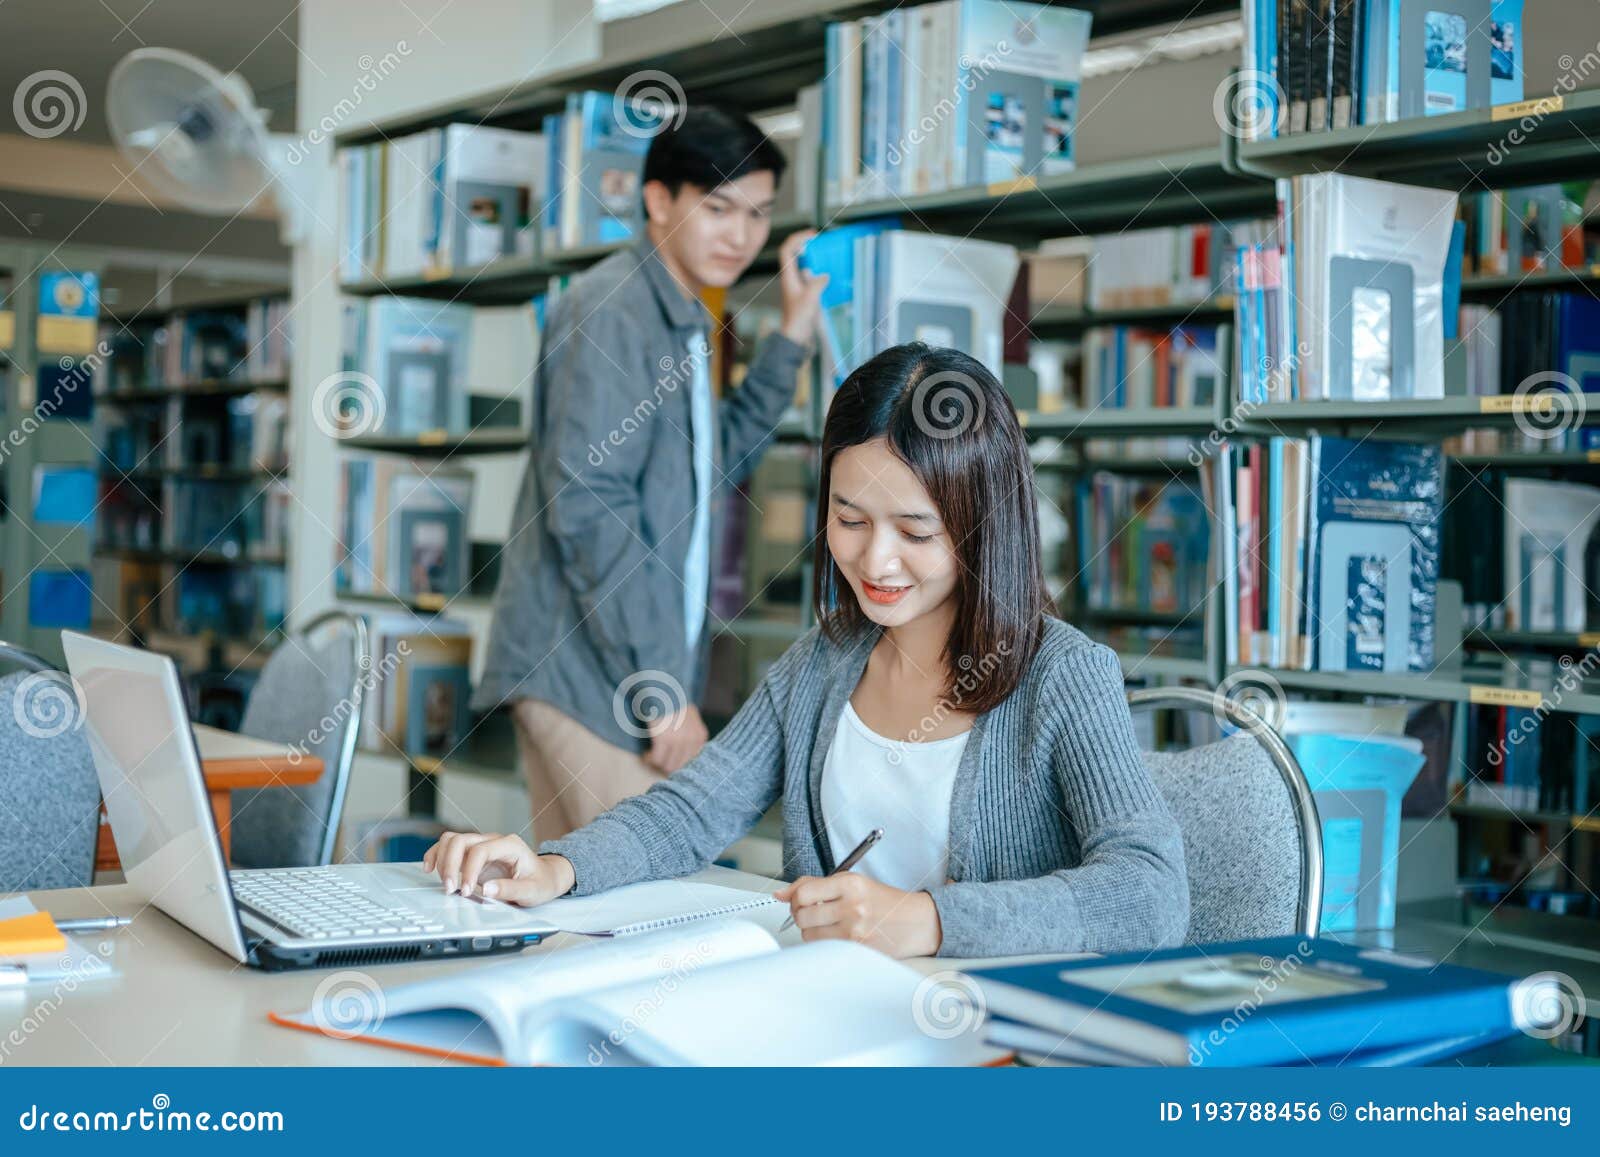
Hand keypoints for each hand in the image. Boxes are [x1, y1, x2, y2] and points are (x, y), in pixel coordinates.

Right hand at [422, 831, 575, 905]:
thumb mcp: (532, 890)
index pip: (480, 850)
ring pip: (451, 840)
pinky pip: (449, 847)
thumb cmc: (541, 882)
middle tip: (450, 889)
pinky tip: (431, 868)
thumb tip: (488, 890)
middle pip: (460, 840)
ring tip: (444, 883)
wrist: (546, 876)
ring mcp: (482, 845)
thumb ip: (510, 890)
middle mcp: (493, 840)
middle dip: (450, 865)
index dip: (469, 870)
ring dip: (441, 860)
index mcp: (510, 845)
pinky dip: (437, 856)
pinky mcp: (473, 854)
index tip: (467, 891)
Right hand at [644, 704, 707, 772]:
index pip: (693, 762)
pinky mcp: (663, 740)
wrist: (663, 690)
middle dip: (668, 766)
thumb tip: (684, 756)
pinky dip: (649, 759)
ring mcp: (678, 741)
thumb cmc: (674, 704)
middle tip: (659, 760)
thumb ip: (692, 736)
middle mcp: (692, 740)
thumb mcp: (691, 718)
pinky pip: (656, 760)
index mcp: (700, 736)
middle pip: (681, 767)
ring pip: (668, 766)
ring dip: (658, 764)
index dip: (680, 764)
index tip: (670, 762)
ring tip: (651, 757)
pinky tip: (646, 754)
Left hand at [774, 872, 942, 957]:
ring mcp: (855, 932)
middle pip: (801, 916)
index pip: (803, 893)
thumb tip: (781, 893)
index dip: (795, 898)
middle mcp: (852, 907)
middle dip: (802, 915)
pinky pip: (824, 949)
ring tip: (830, 925)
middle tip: (814, 913)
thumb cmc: (884, 901)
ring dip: (813, 931)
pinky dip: (826, 943)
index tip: (799, 900)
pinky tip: (840, 936)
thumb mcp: (852, 882)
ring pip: (809, 936)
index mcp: (850, 884)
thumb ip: (814, 884)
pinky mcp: (858, 951)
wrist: (917, 922)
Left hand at [777, 228, 827, 345]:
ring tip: (828, 256)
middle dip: (808, 246)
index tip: (812, 235)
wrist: (796, 339)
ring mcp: (797, 287)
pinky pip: (811, 277)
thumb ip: (817, 283)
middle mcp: (791, 280)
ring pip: (804, 265)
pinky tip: (830, 277)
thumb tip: (824, 275)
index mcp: (788, 277)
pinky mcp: (805, 294)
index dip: (798, 238)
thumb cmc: (798, 321)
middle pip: (795, 255)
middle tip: (822, 243)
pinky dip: (820, 273)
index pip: (787, 250)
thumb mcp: (810, 299)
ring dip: (815, 259)